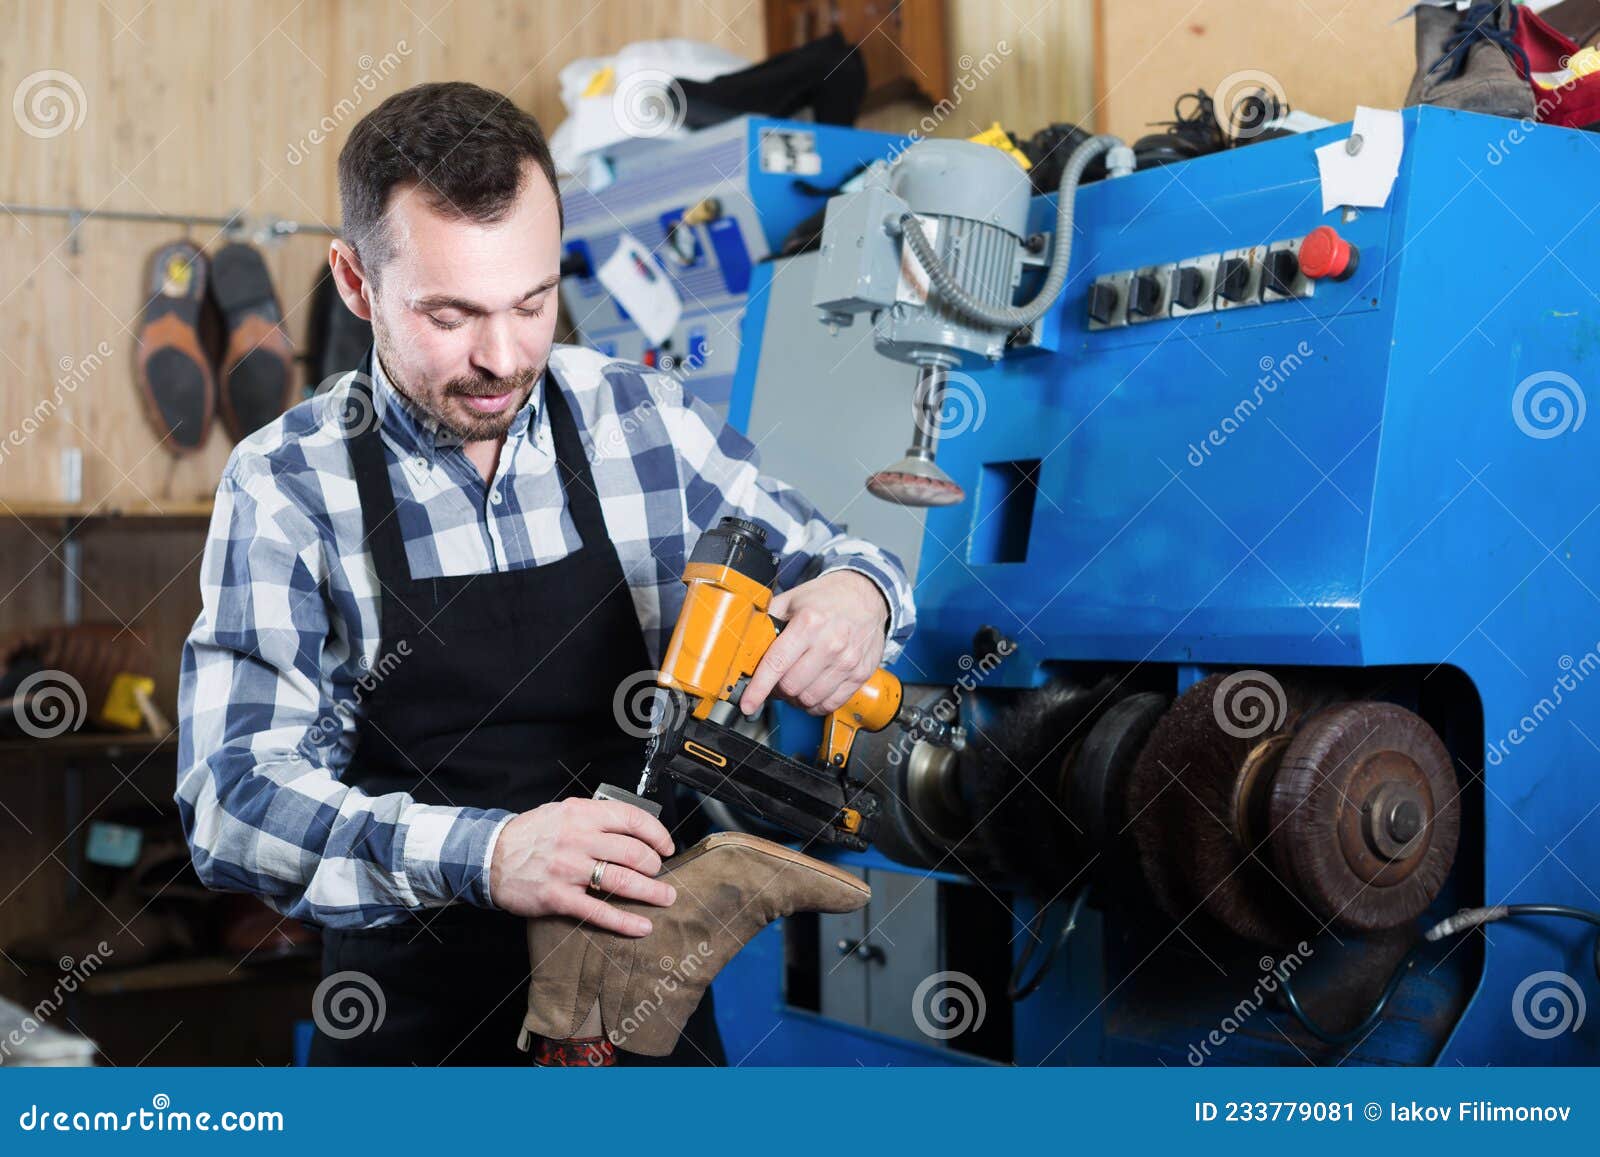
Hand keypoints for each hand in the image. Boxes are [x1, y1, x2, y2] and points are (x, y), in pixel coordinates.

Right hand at [489, 798, 676, 935]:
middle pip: (633, 852)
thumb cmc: (531, 834)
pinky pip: (599, 911)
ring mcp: (569, 870)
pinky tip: (642, 927)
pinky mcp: (559, 898)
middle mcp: (578, 839)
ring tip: (666, 898)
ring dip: (651, 892)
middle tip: (660, 874)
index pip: (632, 819)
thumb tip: (631, 827)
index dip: (657, 834)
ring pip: (622, 881)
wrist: (491, 857)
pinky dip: (625, 921)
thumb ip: (594, 817)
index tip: (667, 847)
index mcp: (582, 814)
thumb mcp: (563, 811)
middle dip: (654, 866)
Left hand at [739, 569, 889, 716]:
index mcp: (809, 622)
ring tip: (795, 684)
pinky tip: (812, 692)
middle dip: (777, 689)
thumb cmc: (828, 598)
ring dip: (796, 698)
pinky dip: (816, 705)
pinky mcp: (860, 674)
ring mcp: (848, 661)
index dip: (758, 688)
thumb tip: (745, 645)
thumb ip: (768, 621)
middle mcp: (830, 643)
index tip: (747, 703)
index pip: (776, 664)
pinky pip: (830, 704)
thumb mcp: (793, 599)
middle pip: (791, 686)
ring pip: (810, 699)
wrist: (867, 596)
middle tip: (776, 682)